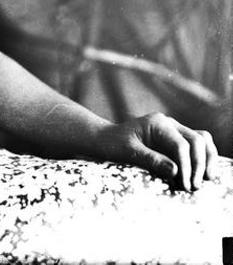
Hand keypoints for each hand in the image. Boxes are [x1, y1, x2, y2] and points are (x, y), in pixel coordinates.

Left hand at [97, 112, 218, 190]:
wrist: (105, 139)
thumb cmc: (113, 144)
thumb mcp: (128, 152)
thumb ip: (151, 159)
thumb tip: (175, 171)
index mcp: (157, 123)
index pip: (180, 144)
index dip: (186, 165)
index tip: (183, 185)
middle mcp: (169, 124)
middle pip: (196, 141)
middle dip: (198, 165)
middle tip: (193, 187)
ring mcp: (174, 131)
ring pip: (201, 140)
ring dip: (206, 160)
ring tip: (206, 181)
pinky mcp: (176, 140)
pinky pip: (197, 145)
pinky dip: (203, 158)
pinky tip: (203, 174)